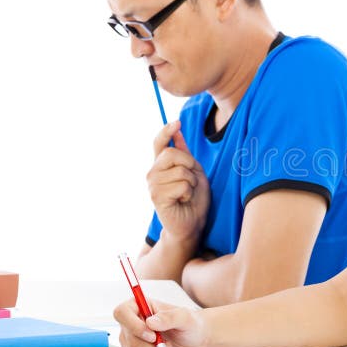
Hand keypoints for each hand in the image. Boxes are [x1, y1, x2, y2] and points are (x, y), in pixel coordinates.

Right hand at [114, 298, 206, 346]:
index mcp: (140, 305)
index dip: (133, 324)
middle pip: (128, 336)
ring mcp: (132, 339)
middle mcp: (132, 322)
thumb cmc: (189, 323)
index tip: (151, 335)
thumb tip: (150, 322)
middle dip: (149, 346)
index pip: (122, 312)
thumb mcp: (185, 317)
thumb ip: (170, 317)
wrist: (195, 340)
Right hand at [147, 121, 210, 241]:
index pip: (159, 143)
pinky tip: (183, 201)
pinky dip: (189, 193)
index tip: (177, 122)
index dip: (166, 131)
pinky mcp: (157, 197)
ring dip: (191, 182)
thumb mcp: (194, 171)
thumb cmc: (194, 198)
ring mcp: (152, 185)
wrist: (192, 223)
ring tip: (186, 193)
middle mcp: (153, 173)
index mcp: (161, 165)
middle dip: (189, 164)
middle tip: (191, 180)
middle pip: (172, 153)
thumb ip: (185, 153)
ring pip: (180, 171)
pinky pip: (182, 185)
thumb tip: (178, 131)